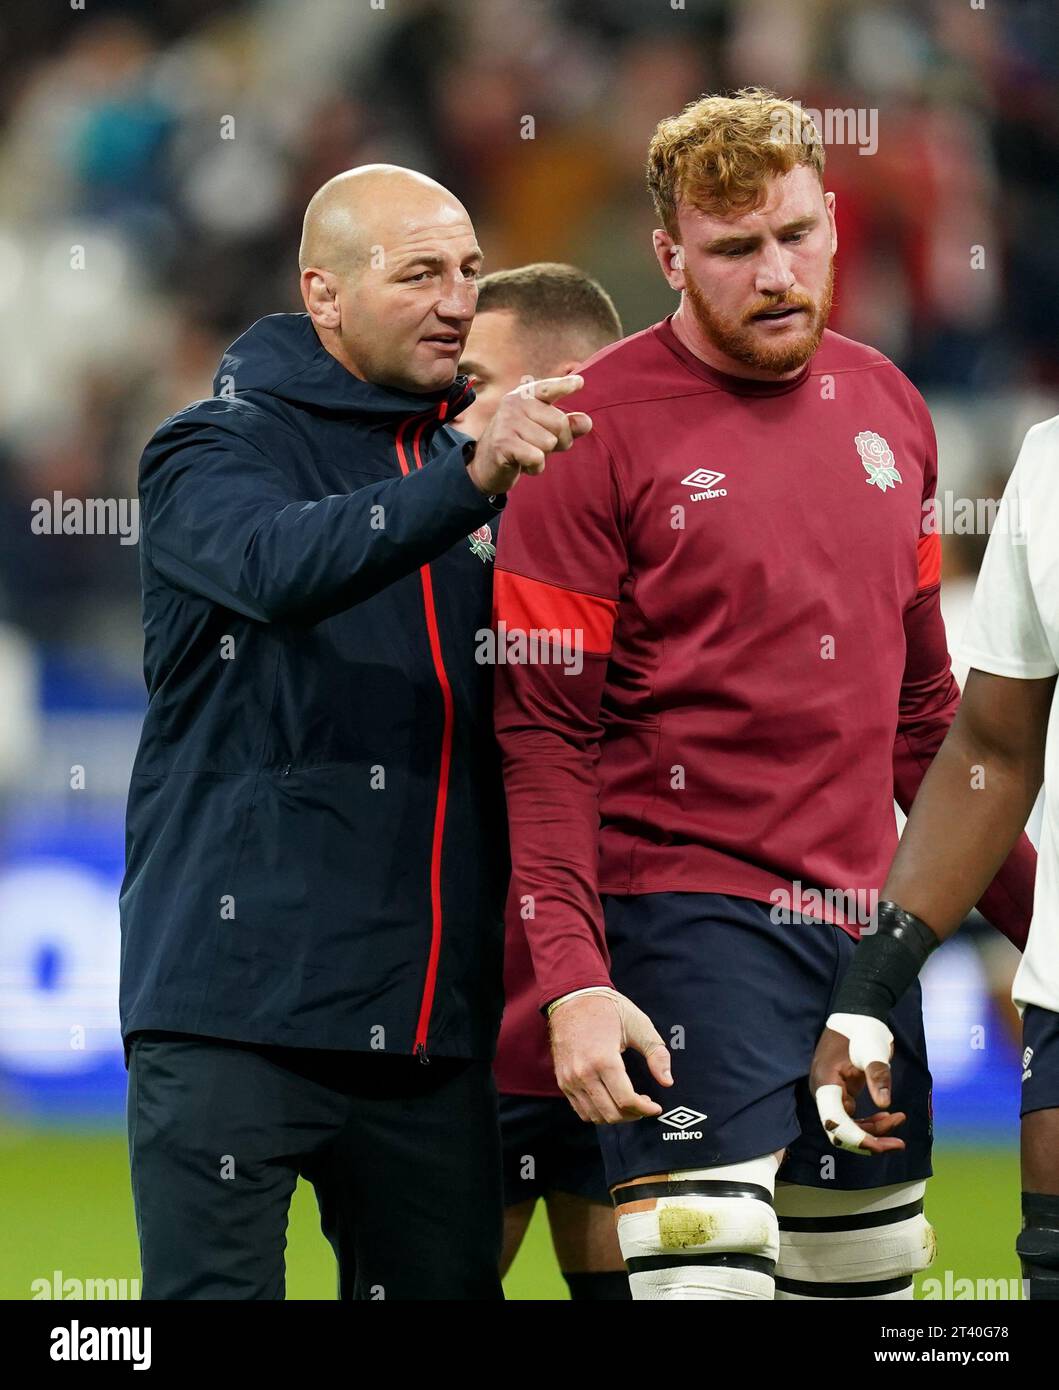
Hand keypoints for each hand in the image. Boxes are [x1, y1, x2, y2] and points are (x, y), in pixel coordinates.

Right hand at [467, 375, 591, 495]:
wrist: (486, 465)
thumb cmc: (521, 444)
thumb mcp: (545, 432)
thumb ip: (567, 426)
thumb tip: (587, 422)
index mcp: (525, 396)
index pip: (548, 388)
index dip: (564, 385)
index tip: (580, 382)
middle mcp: (515, 404)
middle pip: (560, 423)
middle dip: (561, 441)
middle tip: (544, 447)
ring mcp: (507, 422)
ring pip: (549, 443)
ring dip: (544, 456)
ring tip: (528, 454)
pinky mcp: (503, 443)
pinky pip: (537, 458)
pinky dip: (535, 467)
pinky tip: (523, 464)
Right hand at [548, 988, 672, 1123]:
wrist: (573, 998)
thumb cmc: (608, 1010)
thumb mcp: (639, 1024)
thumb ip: (656, 1053)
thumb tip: (667, 1081)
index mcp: (604, 1059)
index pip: (625, 1100)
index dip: (645, 1109)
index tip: (655, 1107)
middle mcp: (583, 1073)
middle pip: (611, 1113)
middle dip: (633, 1115)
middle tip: (644, 1104)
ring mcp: (570, 1079)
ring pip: (594, 1116)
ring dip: (616, 1116)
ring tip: (628, 1102)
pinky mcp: (563, 1080)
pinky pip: (580, 1110)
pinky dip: (597, 1113)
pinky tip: (610, 1100)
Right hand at [810, 1015, 905, 1154]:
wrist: (857, 1015)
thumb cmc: (863, 1029)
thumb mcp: (873, 1050)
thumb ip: (878, 1075)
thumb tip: (885, 1104)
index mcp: (826, 1082)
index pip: (835, 1121)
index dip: (857, 1137)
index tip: (882, 1145)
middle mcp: (824, 1093)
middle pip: (841, 1131)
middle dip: (869, 1140)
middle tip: (899, 1143)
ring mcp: (832, 1094)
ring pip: (849, 1127)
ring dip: (874, 1131)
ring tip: (899, 1120)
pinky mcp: (842, 1094)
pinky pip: (854, 1117)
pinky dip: (872, 1122)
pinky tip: (890, 1115)